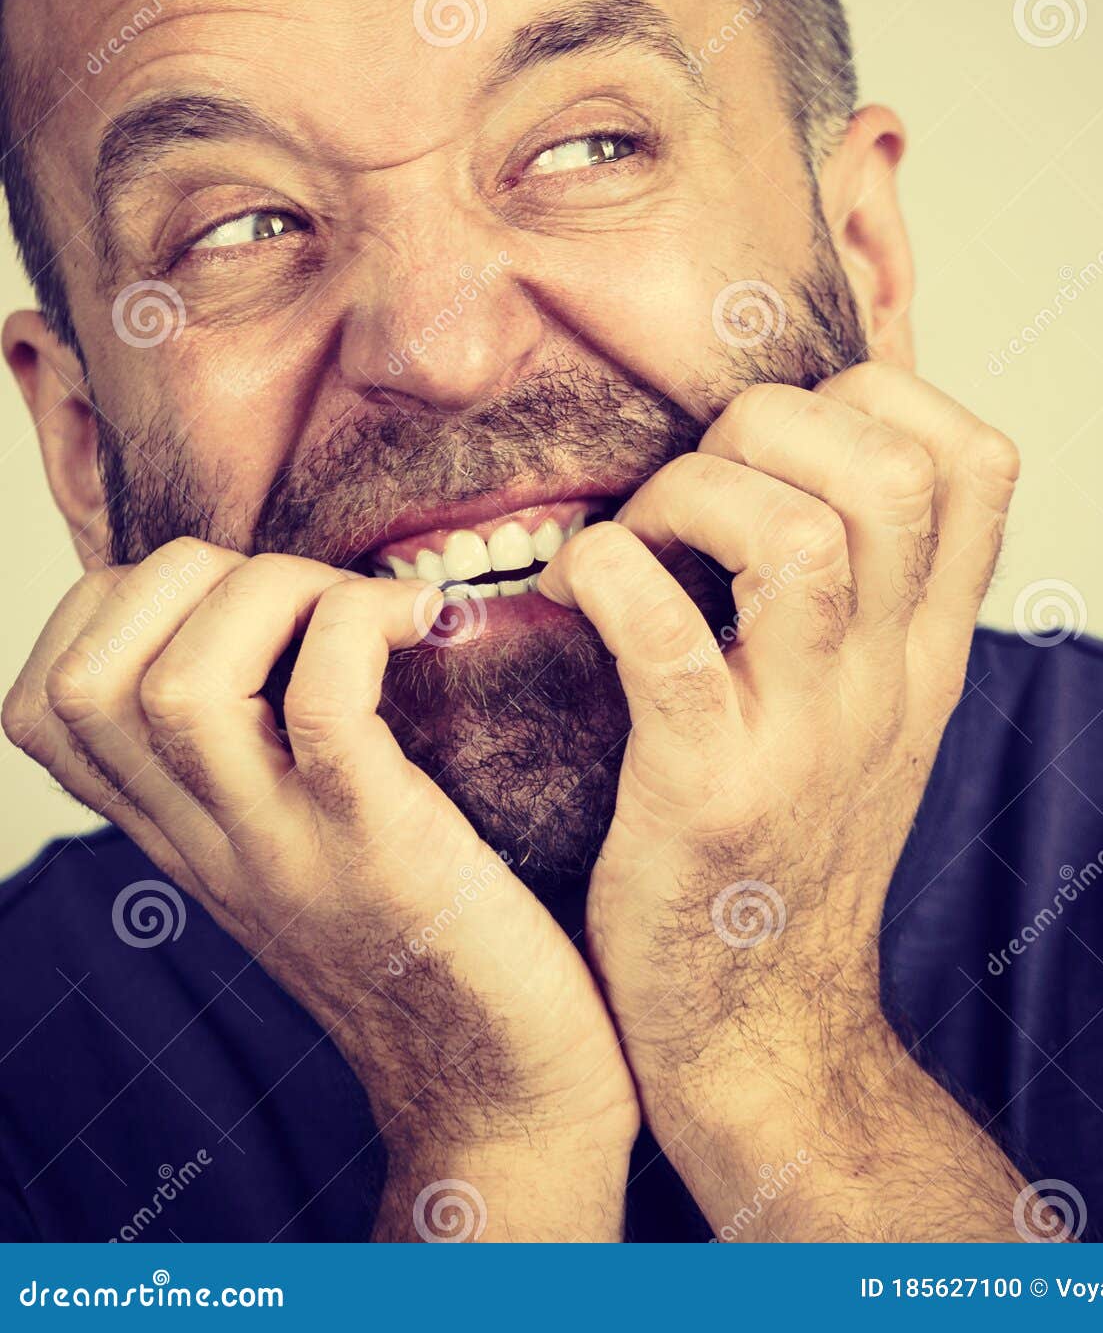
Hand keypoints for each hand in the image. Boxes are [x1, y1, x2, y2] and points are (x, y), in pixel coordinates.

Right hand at [3, 545, 637, 1239]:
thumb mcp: (299, 838)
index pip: (45, 703)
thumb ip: (253, 752)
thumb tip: (261, 611)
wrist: (502, 1082)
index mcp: (183, 831)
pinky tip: (423, 622)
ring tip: (360, 604)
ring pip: (181, 687)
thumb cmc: (429, 933)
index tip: (221, 592)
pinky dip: (359, 625)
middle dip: (182, 576)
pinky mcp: (380, 847)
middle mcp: (209, 840)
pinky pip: (322, 705)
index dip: (105, 605)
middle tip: (299, 589)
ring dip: (272, 591)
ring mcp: (284, 848)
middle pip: (89, 677)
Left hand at [538, 366, 1025, 1239]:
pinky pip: (669, 644)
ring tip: (636, 535)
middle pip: (888, 474)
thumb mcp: (867, 715)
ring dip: (689, 496)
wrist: (760, 1030)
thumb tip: (794, 458)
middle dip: (767, 427)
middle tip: (689, 482)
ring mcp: (805, 741)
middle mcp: (886, 683)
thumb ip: (862, 597)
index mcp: (926, 652)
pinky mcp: (707, 796)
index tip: (779, 433)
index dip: (876, 398)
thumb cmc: (788, 848)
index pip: (975, 462)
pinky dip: (611, 577)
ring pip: (796, 541)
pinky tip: (576, 587)